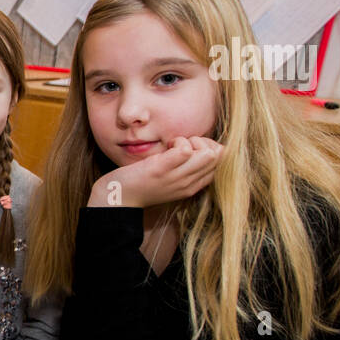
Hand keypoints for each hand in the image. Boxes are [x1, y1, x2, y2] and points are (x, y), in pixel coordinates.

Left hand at [88, 136, 223, 208]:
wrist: (118, 198)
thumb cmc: (142, 184)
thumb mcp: (169, 179)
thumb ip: (184, 168)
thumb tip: (195, 147)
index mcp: (192, 186)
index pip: (221, 164)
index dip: (210, 149)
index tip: (191, 148)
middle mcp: (188, 184)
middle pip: (219, 157)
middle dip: (204, 141)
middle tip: (183, 143)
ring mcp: (176, 178)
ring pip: (208, 154)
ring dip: (193, 140)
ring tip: (175, 144)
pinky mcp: (161, 170)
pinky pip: (185, 150)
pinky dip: (179, 141)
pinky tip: (167, 146)